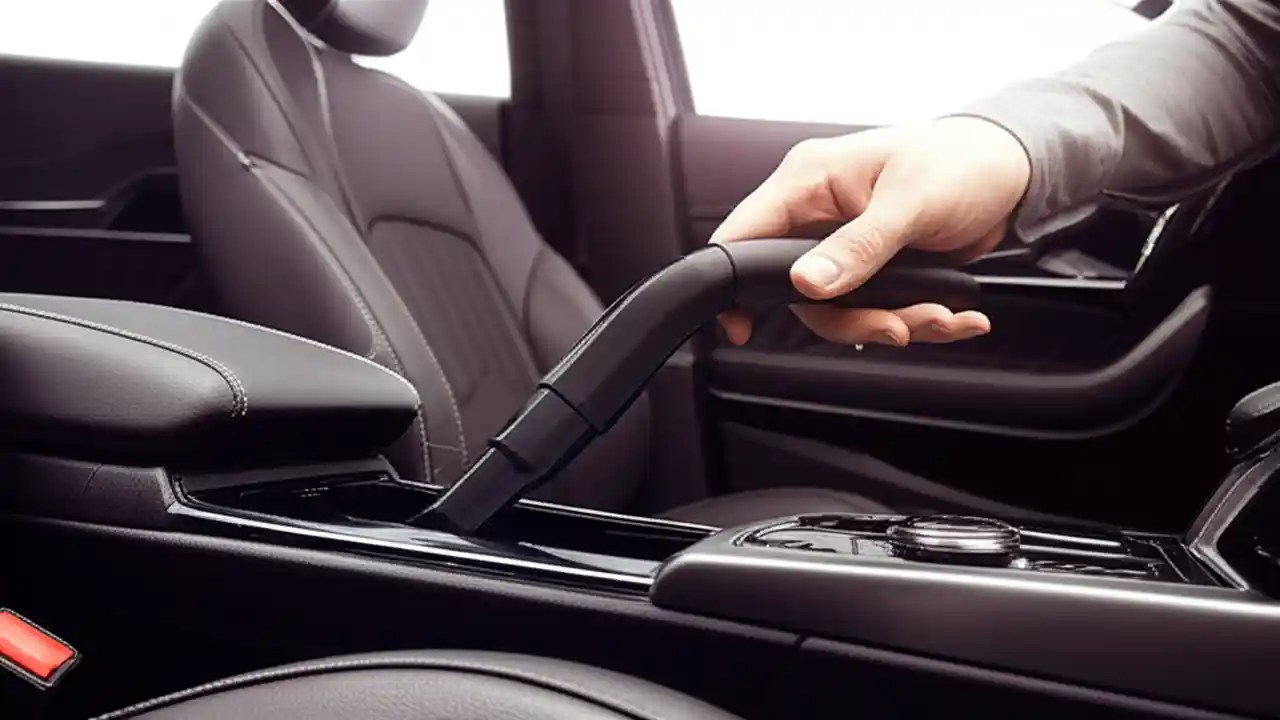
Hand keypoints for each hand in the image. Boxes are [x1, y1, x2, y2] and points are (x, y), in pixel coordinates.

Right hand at [711, 116, 1030, 345]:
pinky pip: (877, 308)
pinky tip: (955, 317)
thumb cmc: (963, 159)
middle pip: (799, 290)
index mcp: (809, 181)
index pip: (745, 233)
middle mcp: (820, 214)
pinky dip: (918, 320)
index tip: (740, 326)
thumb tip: (807, 283)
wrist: (1014, 168)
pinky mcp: (875, 266)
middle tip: (898, 326)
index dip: (735, 281)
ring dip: (895, 322)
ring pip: (841, 308)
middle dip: (854, 318)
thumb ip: (858, 247)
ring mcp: (846, 243)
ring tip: (943, 318)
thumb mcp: (910, 203)